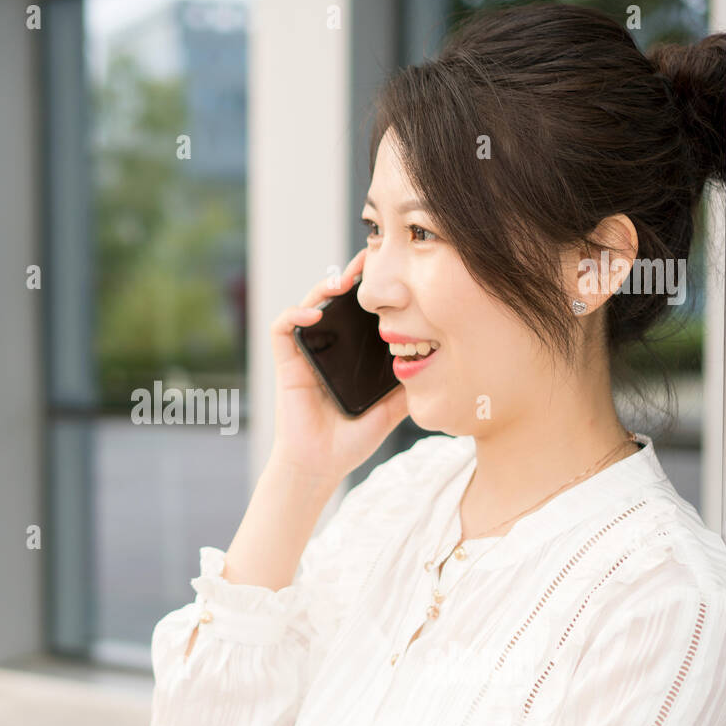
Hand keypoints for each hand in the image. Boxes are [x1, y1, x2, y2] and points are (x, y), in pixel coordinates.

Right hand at [266, 247, 409, 486]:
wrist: (322, 465)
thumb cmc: (352, 439)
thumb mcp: (393, 407)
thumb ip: (410, 384)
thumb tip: (442, 361)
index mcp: (350, 353)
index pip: (359, 310)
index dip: (372, 287)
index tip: (393, 268)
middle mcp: (327, 347)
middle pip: (334, 299)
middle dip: (350, 275)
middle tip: (370, 260)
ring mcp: (306, 353)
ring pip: (308, 304)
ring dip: (323, 287)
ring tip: (344, 282)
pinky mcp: (286, 363)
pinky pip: (283, 327)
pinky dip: (296, 314)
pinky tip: (315, 313)